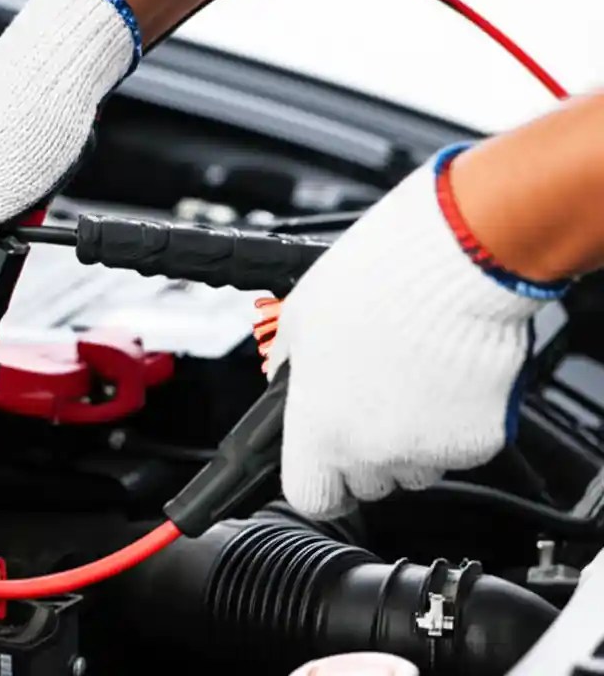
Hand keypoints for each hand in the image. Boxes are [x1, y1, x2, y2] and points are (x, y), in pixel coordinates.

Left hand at [265, 146, 566, 519]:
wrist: (454, 262)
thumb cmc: (377, 279)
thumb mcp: (301, 318)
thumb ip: (289, 366)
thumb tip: (283, 383)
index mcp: (318, 427)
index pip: (311, 498)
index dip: (320, 485)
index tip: (326, 470)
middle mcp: (370, 450)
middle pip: (367, 483)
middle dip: (369, 451)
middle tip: (377, 399)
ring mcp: (427, 450)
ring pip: (416, 467)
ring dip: (414, 438)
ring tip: (414, 378)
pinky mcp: (478, 441)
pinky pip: (461, 448)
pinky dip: (458, 423)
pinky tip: (448, 378)